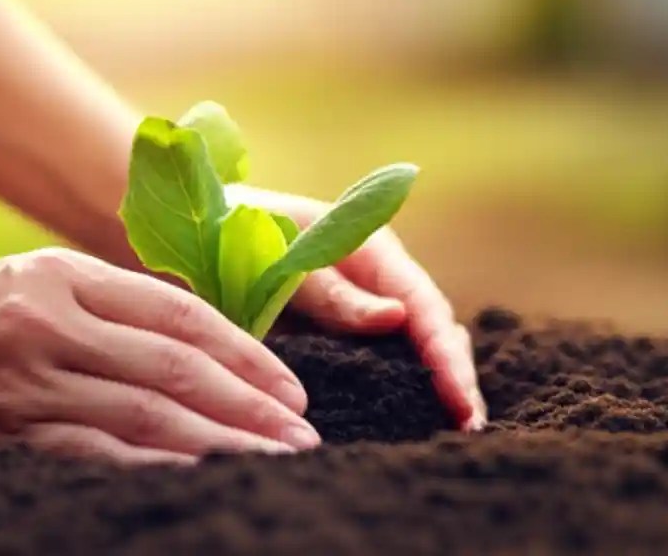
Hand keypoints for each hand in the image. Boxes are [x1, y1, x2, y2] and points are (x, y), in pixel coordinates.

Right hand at [0, 248, 319, 464]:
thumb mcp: (41, 279)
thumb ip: (116, 303)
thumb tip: (212, 346)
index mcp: (67, 274)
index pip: (178, 313)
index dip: (245, 352)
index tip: (292, 387)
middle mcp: (50, 322)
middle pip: (171, 367)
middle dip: (247, 404)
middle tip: (301, 434)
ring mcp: (24, 381)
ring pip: (141, 415)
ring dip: (216, 443)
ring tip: (270, 461)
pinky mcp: (1, 432)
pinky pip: (91, 453)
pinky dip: (150, 467)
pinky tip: (197, 478)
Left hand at [227, 186, 486, 429]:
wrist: (197, 242)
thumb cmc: (236, 236)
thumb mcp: (279, 256)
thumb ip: (330, 291)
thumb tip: (396, 319)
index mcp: (372, 250)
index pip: (423, 305)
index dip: (445, 353)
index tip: (460, 399)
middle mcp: (381, 280)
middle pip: (435, 329)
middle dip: (456, 376)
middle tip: (469, 428)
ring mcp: (367, 308)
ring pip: (420, 348)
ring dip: (440, 386)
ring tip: (458, 431)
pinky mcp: (346, 336)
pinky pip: (385, 364)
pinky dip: (405, 389)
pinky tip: (414, 421)